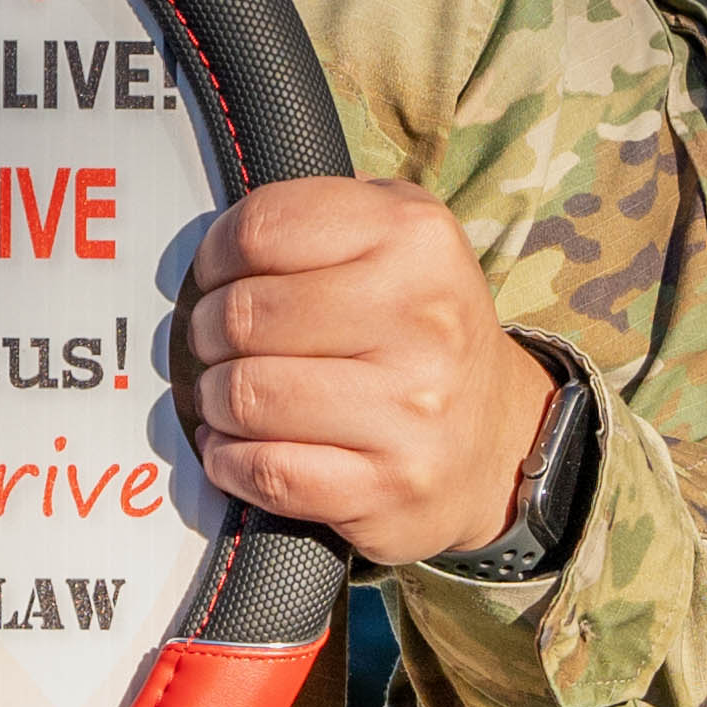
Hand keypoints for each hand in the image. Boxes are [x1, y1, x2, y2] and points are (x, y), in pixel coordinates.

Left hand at [176, 179, 553, 559]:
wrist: (499, 439)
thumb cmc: (420, 332)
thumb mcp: (398, 240)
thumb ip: (317, 220)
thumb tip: (216, 250)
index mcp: (417, 239)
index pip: (261, 229)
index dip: (216, 256)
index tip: (218, 277)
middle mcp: (422, 320)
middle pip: (242, 315)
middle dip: (208, 333)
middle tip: (219, 344)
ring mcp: (410, 411)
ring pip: (245, 395)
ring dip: (215, 401)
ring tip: (232, 398)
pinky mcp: (388, 487)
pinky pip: (265, 471)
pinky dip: (229, 461)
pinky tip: (236, 449)